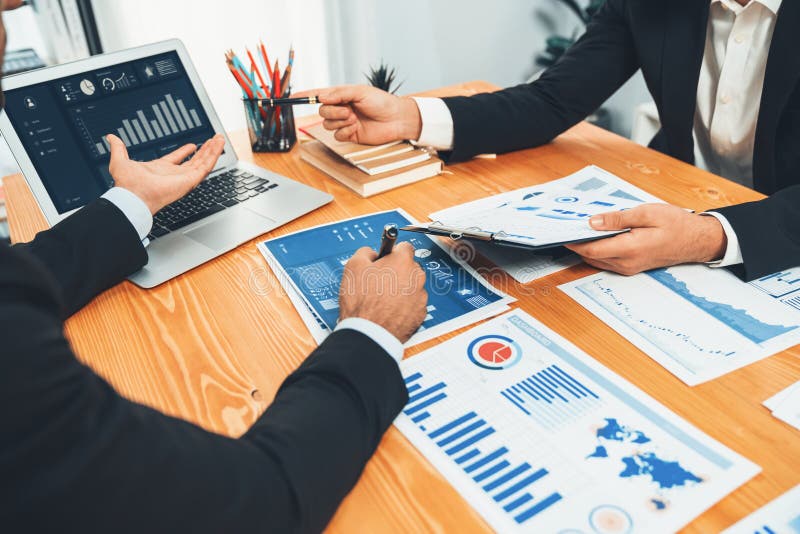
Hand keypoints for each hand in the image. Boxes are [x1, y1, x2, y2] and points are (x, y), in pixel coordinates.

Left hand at [107, 133, 224, 214]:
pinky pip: (206, 166)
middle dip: (204, 150)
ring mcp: (184, 177)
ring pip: (203, 162)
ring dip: (213, 150)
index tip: (192, 145)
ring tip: (219, 139)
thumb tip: (111, 138)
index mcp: (161, 170)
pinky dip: (214, 155)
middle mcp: (175, 175)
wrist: (133, 196)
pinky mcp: (190, 180)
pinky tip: (218, 145)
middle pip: (194, 160)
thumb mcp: (120, 160)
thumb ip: (118, 148)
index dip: (185, 151)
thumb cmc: (127, 185)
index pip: (177, 159)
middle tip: (212, 140)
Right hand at [296, 85, 421, 143]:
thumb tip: (321, 97)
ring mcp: (345, 123)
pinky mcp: (350, 135)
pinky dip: (344, 132)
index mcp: (342, 96)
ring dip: (339, 121)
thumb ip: (340, 93)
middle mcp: (341, 109)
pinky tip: (355, 129)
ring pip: (328, 124)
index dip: (306, 96)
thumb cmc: (382, 102)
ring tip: (354, 119)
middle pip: (322, 111)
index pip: (320, 95)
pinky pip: (337, 135)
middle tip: (348, 111)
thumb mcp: (360, 92)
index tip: (292, 97)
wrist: (396, 119)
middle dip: (332, 111)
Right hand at [338, 243, 427, 342]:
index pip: (404, 247)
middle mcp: (416, 277)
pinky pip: (413, 304)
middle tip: (379, 281)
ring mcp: (420, 297)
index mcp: (403, 262)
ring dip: (401, 289)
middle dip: (396, 272)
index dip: (391, 252)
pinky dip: (404, 306)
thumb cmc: (362, 302)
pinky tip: (389, 310)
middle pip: (409, 268)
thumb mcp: (353, 266)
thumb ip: (366, 252)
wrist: (369, 333)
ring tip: (382, 299)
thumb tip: (371, 253)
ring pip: (411, 287)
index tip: (386, 258)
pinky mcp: (420, 314)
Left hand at [565, 204, 727, 274]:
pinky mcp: (630, 267)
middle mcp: (626, 263)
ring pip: (597, 259)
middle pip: (591, 256)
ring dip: (586, 247)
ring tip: (577, 230)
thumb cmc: (675, 224)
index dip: (574, 242)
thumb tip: (593, 222)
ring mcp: (628, 267)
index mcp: (629, 249)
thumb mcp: (647, 213)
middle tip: (565, 228)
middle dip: (576, 244)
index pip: (592, 249)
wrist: (696, 240)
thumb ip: (618, 219)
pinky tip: (595, 236)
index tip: (561, 232)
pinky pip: (606, 260)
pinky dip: (597, 250)